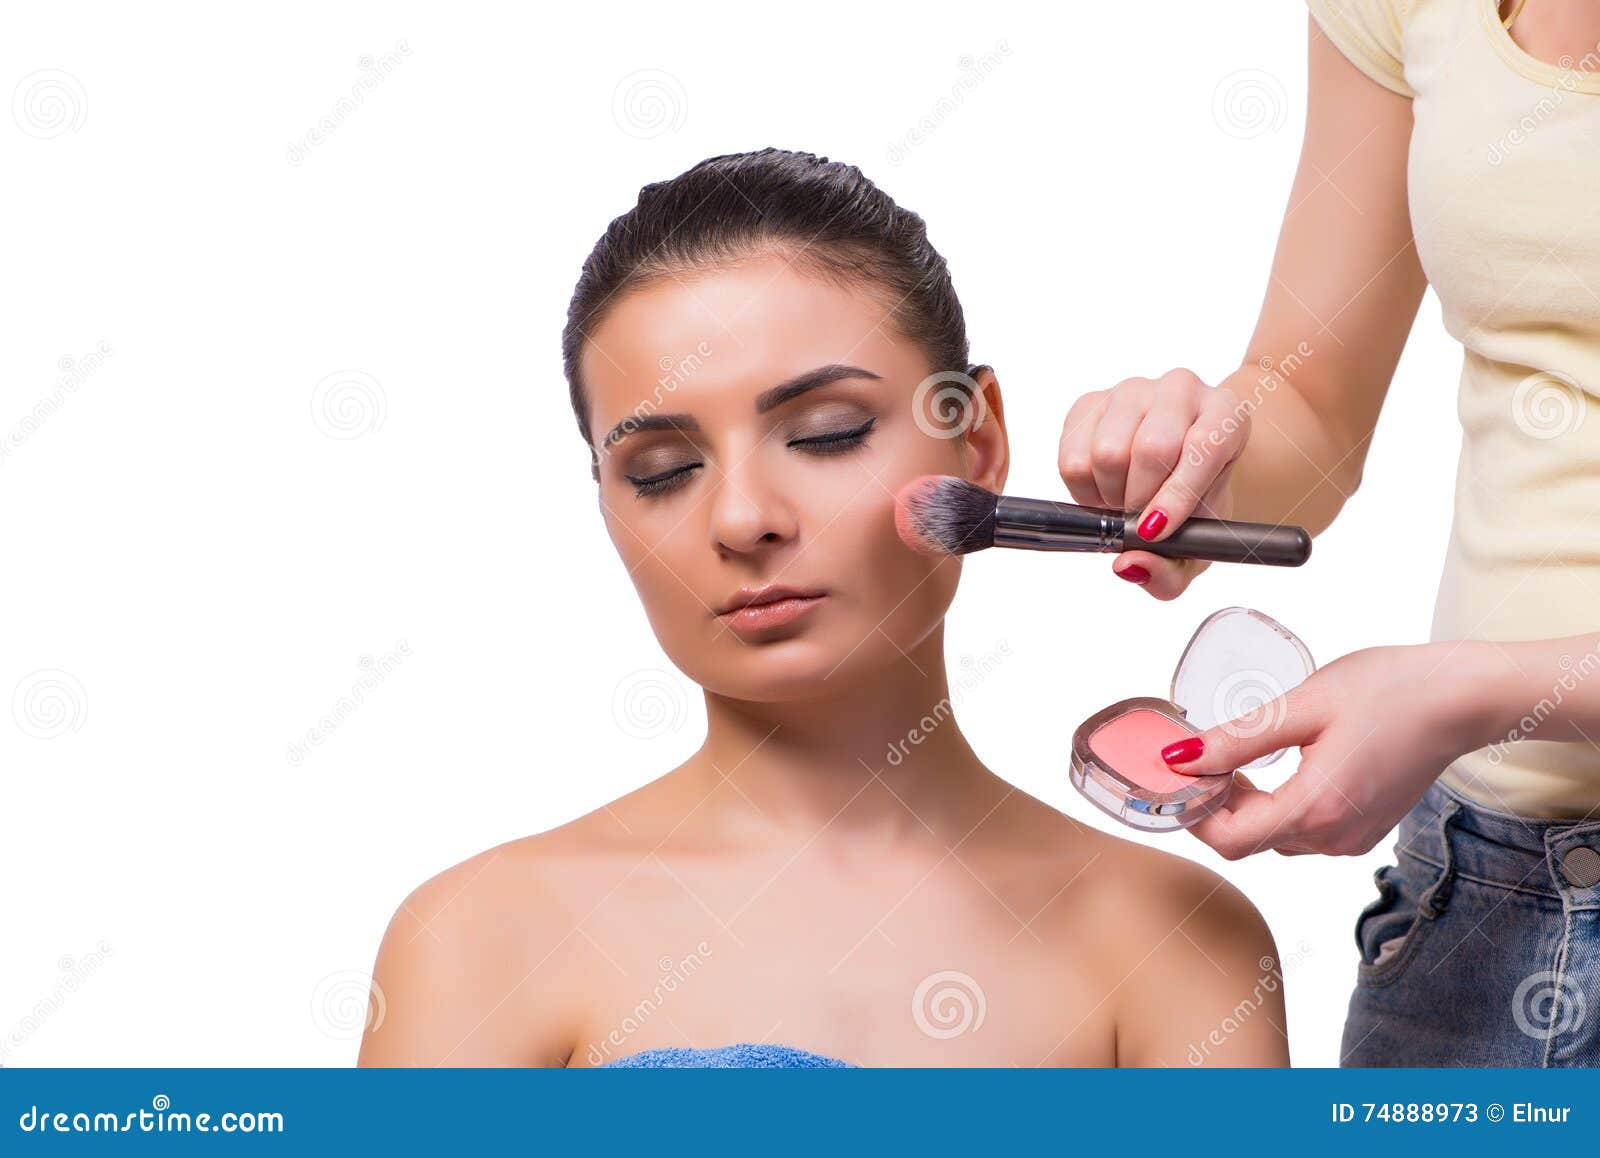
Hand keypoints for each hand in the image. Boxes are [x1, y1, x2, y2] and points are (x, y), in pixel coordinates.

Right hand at [1058, 368, 1248, 599]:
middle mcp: (1182, 389)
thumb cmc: (1195, 500)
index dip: (1177, 494)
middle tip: (1139, 518)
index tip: (1155, 531)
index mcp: (1226, 414)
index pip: (1203, 446)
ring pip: (1106, 450)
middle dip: (1137, 500)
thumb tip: (1129, 566)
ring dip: (1108, 494)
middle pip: (1150, 448)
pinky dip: (1081, 488)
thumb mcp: (1198, 543)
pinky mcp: (1092, 401)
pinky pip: (1071, 453)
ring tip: (1123, 501)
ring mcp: (1133, 390)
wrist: (1180, 467)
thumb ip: (1170, 570)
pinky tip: (1102, 489)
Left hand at [1166, 643, 1490, 857]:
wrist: (1461, 698)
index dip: (1193, 812)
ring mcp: (1351, 839)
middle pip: (1247, 842)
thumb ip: (1237, 739)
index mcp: (1318, 809)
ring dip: (1244, 806)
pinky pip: (1300, 831)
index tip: (1180, 773)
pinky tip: (1269, 769)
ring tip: (1235, 757)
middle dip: (1214, 804)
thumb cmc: (1390, 691)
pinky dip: (1274, 807)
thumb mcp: (1302, 706)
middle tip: (1200, 756)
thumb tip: (1181, 759)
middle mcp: (1334, 838)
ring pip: (1272, 838)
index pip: (1229, 841)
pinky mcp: (1361, 830)